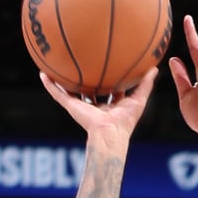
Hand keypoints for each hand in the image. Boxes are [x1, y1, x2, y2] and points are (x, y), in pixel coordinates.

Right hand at [40, 64, 157, 141]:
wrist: (109, 134)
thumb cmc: (125, 121)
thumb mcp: (139, 100)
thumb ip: (146, 84)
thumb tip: (155, 68)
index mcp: (110, 107)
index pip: (109, 91)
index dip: (109, 80)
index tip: (108, 67)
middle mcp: (95, 106)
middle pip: (89, 91)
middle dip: (86, 80)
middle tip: (83, 64)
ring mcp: (82, 107)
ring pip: (71, 93)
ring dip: (63, 82)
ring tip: (56, 67)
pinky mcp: (72, 107)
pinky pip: (58, 94)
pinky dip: (50, 86)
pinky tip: (42, 74)